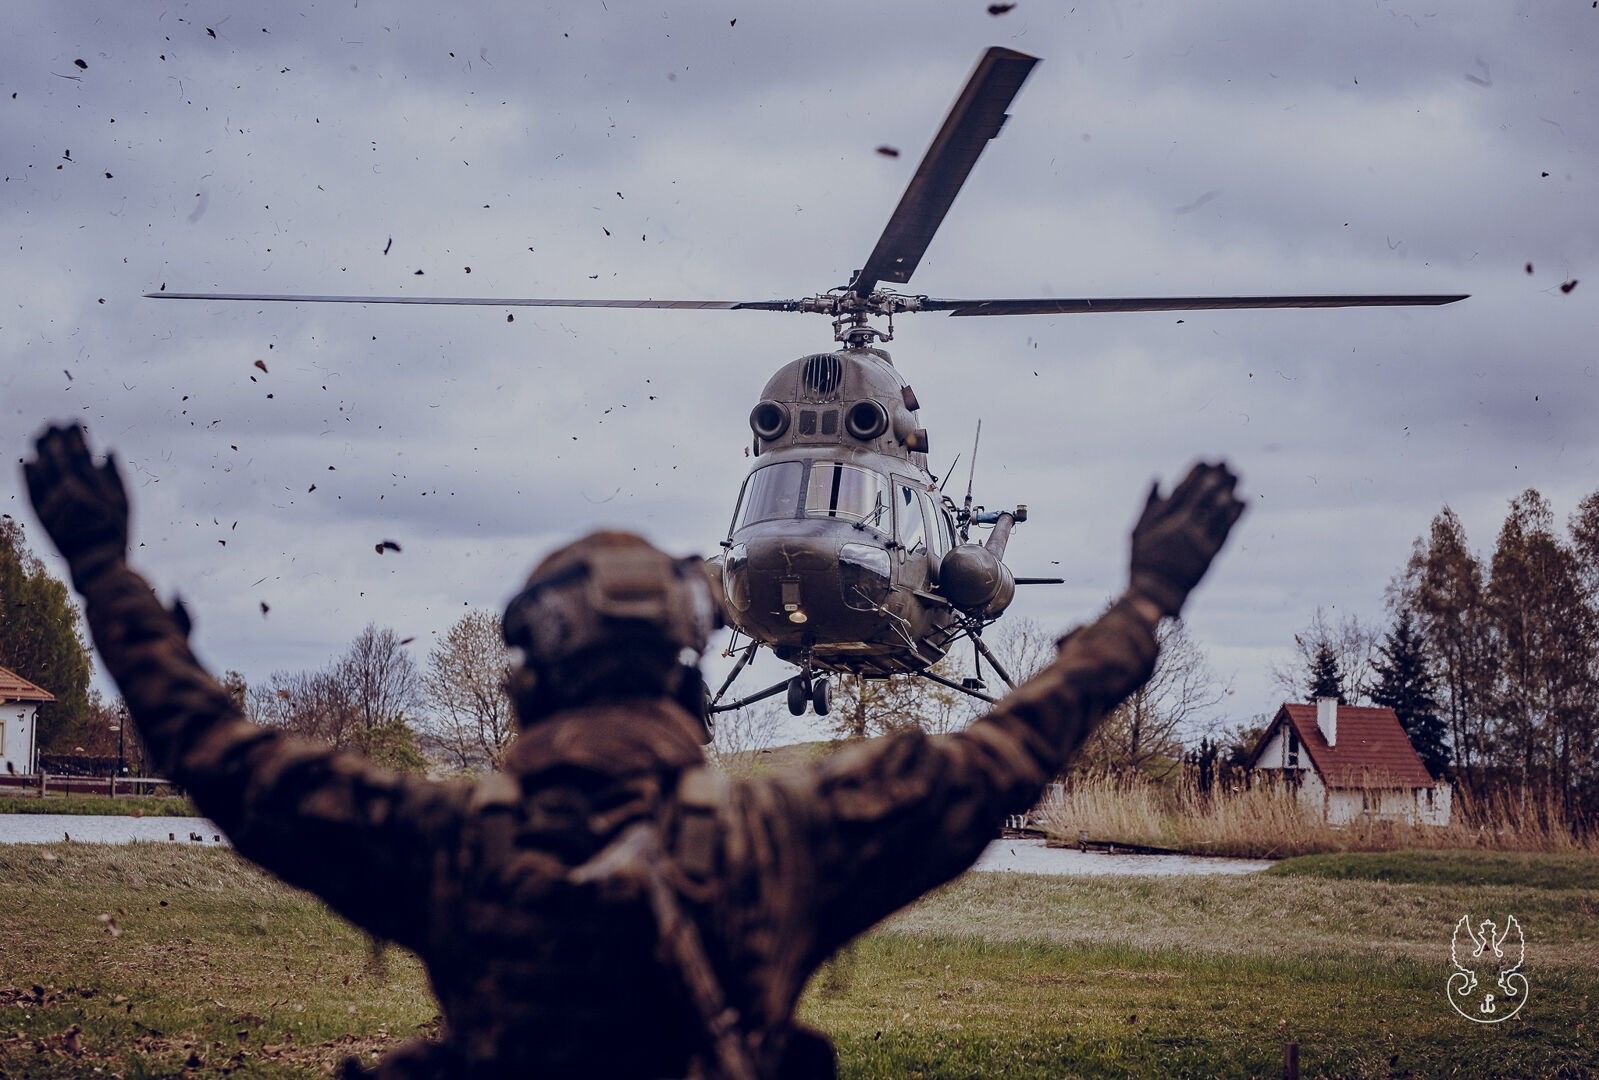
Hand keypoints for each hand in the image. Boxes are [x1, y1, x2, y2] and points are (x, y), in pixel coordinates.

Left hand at [22, 423, 129, 573]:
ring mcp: (52, 501)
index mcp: (93, 485)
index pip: (81, 452)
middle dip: (56, 439)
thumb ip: (115, 476)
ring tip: (41, 436)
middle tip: (53, 425)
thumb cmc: (114, 534)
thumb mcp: (125, 504)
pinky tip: (27, 461)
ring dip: (40, 450)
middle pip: (58, 456)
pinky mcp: (39, 514)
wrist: (94, 564)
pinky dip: (28, 473)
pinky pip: (30, 488)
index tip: (74, 422)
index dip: (77, 436)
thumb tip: (108, 450)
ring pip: (42, 468)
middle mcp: (70, 490)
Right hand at [1128, 461, 1244, 617]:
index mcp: (1165, 516)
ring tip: (1237, 476)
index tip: (1206, 460)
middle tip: (1227, 463)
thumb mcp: (1136, 530)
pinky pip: (1227, 528)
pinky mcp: (1212, 552)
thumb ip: (1148, 503)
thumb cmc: (1143, 561)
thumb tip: (1159, 479)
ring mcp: (1200, 537)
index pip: (1185, 487)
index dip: (1197, 472)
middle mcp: (1184, 523)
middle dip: (1217, 476)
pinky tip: (1243, 501)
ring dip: (1229, 490)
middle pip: (1205, 493)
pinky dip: (1236, 513)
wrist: (1156, 591)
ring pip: (1219, 508)